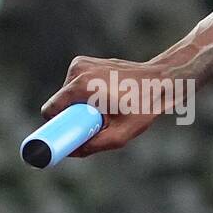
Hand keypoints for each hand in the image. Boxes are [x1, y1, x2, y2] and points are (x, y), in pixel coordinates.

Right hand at [40, 56, 178, 156]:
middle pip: (60, 103)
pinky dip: (87, 94)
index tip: (68, 134)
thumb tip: (71, 151)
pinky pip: (77, 85)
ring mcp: (81, 63)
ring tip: (109, 107)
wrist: (162, 81)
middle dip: (74, 116)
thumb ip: (94, 145)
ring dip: (82, 105)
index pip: (51, 110)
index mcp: (80, 85)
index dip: (57, 125)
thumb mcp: (121, 134)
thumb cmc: (144, 106)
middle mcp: (77, 70)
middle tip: (99, 121)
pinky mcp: (85, 61)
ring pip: (68, 94)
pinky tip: (109, 95)